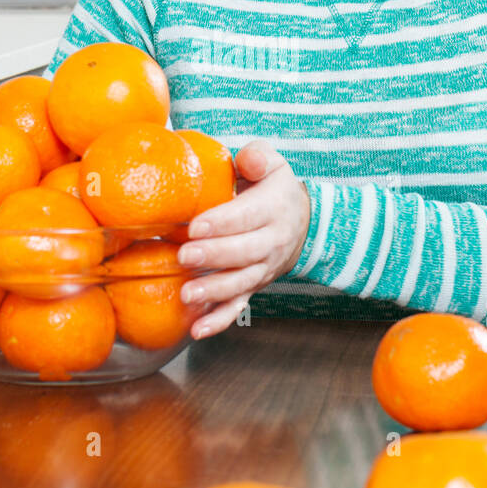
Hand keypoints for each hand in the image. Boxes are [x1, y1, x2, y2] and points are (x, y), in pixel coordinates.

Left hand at [176, 138, 310, 338]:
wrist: (301, 223)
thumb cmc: (273, 189)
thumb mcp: (273, 164)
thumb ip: (258, 156)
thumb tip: (247, 161)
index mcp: (272, 209)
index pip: (247, 216)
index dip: (222, 222)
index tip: (196, 225)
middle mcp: (271, 242)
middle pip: (244, 252)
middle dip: (214, 256)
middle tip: (184, 256)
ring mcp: (262, 269)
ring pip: (241, 283)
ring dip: (214, 291)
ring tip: (187, 294)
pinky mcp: (254, 288)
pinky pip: (238, 307)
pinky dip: (219, 321)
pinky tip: (197, 331)